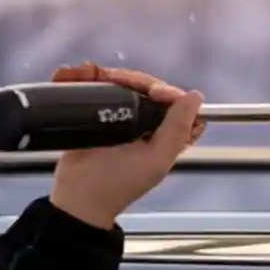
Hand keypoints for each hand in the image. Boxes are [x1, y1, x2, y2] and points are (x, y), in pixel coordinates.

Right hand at [48, 62, 205, 229]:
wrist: (76, 196)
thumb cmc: (119, 182)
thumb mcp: (156, 158)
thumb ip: (178, 128)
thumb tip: (196, 96)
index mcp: (167, 135)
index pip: (175, 101)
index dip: (166, 91)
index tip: (152, 91)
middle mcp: (147, 124)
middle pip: (146, 88)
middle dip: (130, 78)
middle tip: (110, 78)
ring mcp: (121, 119)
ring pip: (121, 86)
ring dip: (103, 75)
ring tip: (84, 73)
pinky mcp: (97, 117)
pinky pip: (97, 92)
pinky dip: (86, 80)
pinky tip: (74, 76)